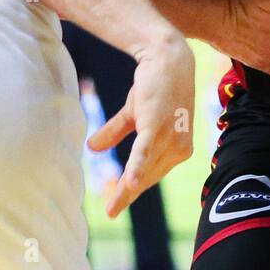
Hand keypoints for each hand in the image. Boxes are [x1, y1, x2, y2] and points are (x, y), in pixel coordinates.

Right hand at [88, 33, 194, 217]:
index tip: (114, 208)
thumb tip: (91, 148)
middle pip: (147, 177)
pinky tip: (129, 183)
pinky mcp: (158, 125)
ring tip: (114, 206)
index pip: (150, 175)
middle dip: (128, 194)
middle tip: (109, 211)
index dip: (132, 191)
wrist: (167, 58)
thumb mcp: (133, 113)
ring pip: (145, 169)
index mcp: (175, 149)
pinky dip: (138, 167)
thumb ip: (115, 132)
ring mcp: (170, 137)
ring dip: (129, 188)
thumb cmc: (154, 85)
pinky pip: (146, 151)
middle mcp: (179, 148)